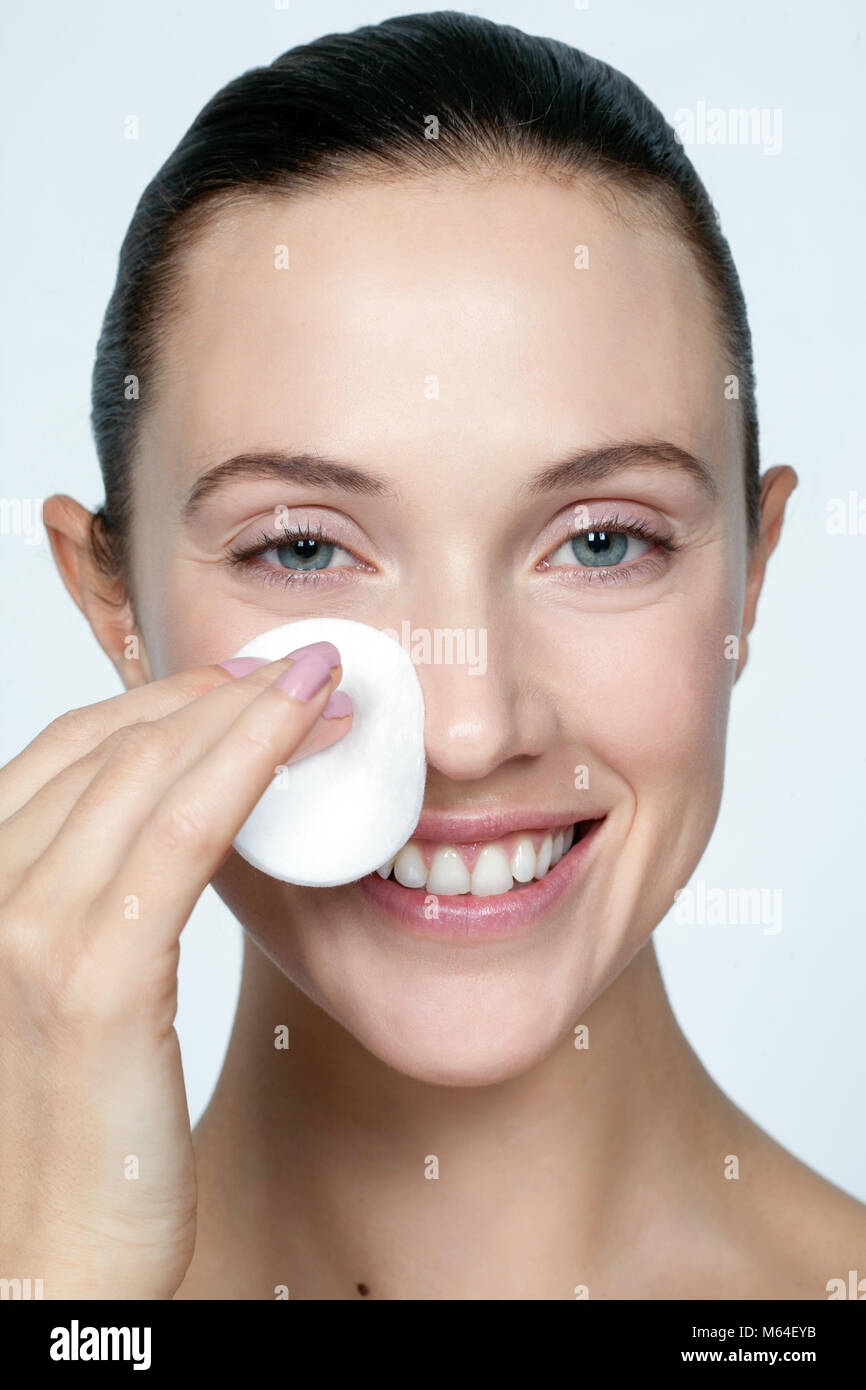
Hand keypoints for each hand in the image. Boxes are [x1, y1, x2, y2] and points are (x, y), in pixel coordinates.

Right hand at [0, 646, 347, 1298]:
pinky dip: (247, 760)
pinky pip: (182, 834)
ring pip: (149, 771)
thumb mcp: (79, 991)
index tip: (246, 682)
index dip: (165, 701)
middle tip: (302, 671)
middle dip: (214, 691)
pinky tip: (302, 728)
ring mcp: (30, 931)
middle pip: (109, 744)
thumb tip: (185, 831)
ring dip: (246, 710)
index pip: (72, 751)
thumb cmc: (81, 1132)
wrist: (51, 1262)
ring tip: (324, 688)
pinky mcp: (93, 980)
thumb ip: (108, 904)